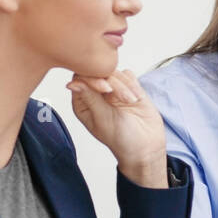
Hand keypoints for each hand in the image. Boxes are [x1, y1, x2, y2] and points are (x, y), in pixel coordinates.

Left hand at [66, 69, 167, 187]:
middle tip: (124, 98)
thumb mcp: (103, 119)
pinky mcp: (129, 87)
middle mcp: (96, 94)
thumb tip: (72, 82)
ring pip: (115, 72)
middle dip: (113, 83)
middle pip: (99, 72)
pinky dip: (133, 84)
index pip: (81, 78)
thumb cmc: (121, 139)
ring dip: (126, 86)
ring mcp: (113, 90)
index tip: (106, 89)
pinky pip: (129, 75)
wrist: (145, 146)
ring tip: (132, 102)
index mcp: (83, 103)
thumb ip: (90, 98)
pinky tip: (137, 98)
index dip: (93, 78)